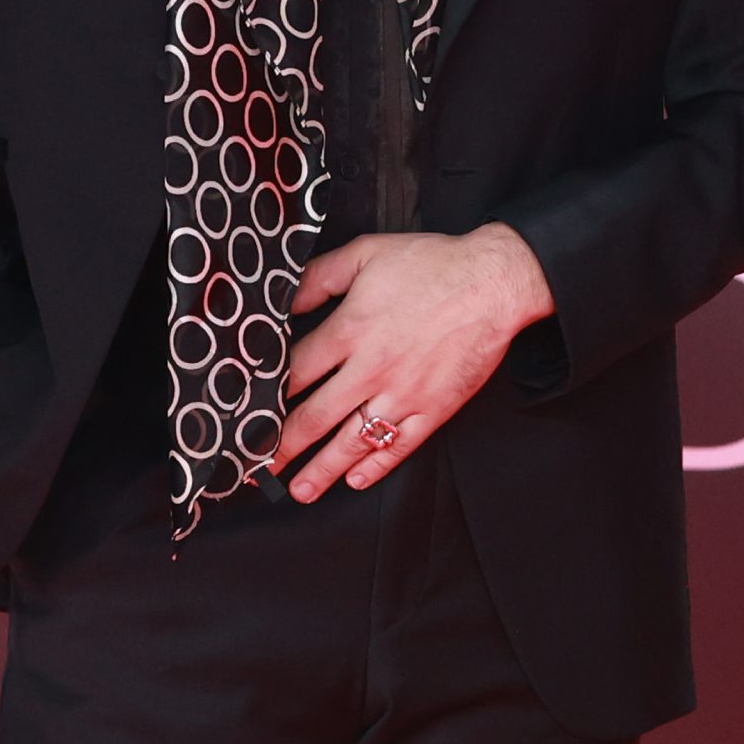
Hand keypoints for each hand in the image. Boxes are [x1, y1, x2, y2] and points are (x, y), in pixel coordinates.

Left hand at [279, 224, 554, 500]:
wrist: (495, 282)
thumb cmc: (433, 264)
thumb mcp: (366, 253)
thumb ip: (320, 277)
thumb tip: (284, 300)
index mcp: (350, 330)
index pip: (295, 374)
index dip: (267, 398)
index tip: (248, 416)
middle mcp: (371, 369)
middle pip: (315, 417)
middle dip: (283, 447)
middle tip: (259, 468)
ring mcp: (403, 393)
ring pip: (353, 440)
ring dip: (322, 469)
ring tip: (299, 490)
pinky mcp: (434, 408)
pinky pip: (400, 445)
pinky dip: (376, 465)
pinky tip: (356, 479)